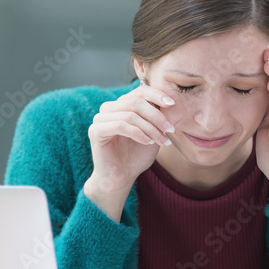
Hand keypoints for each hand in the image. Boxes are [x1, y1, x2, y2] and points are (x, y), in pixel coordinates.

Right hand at [84, 83, 175, 221]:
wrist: (121, 178)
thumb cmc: (136, 156)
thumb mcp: (153, 133)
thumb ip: (158, 117)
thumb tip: (173, 102)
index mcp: (121, 105)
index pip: (139, 91)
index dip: (157, 95)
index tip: (173, 104)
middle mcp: (109, 108)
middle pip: (136, 102)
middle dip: (157, 115)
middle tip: (171, 129)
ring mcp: (100, 118)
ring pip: (130, 114)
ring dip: (150, 128)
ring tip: (162, 140)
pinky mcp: (96, 131)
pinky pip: (121, 125)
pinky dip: (138, 133)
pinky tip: (148, 142)